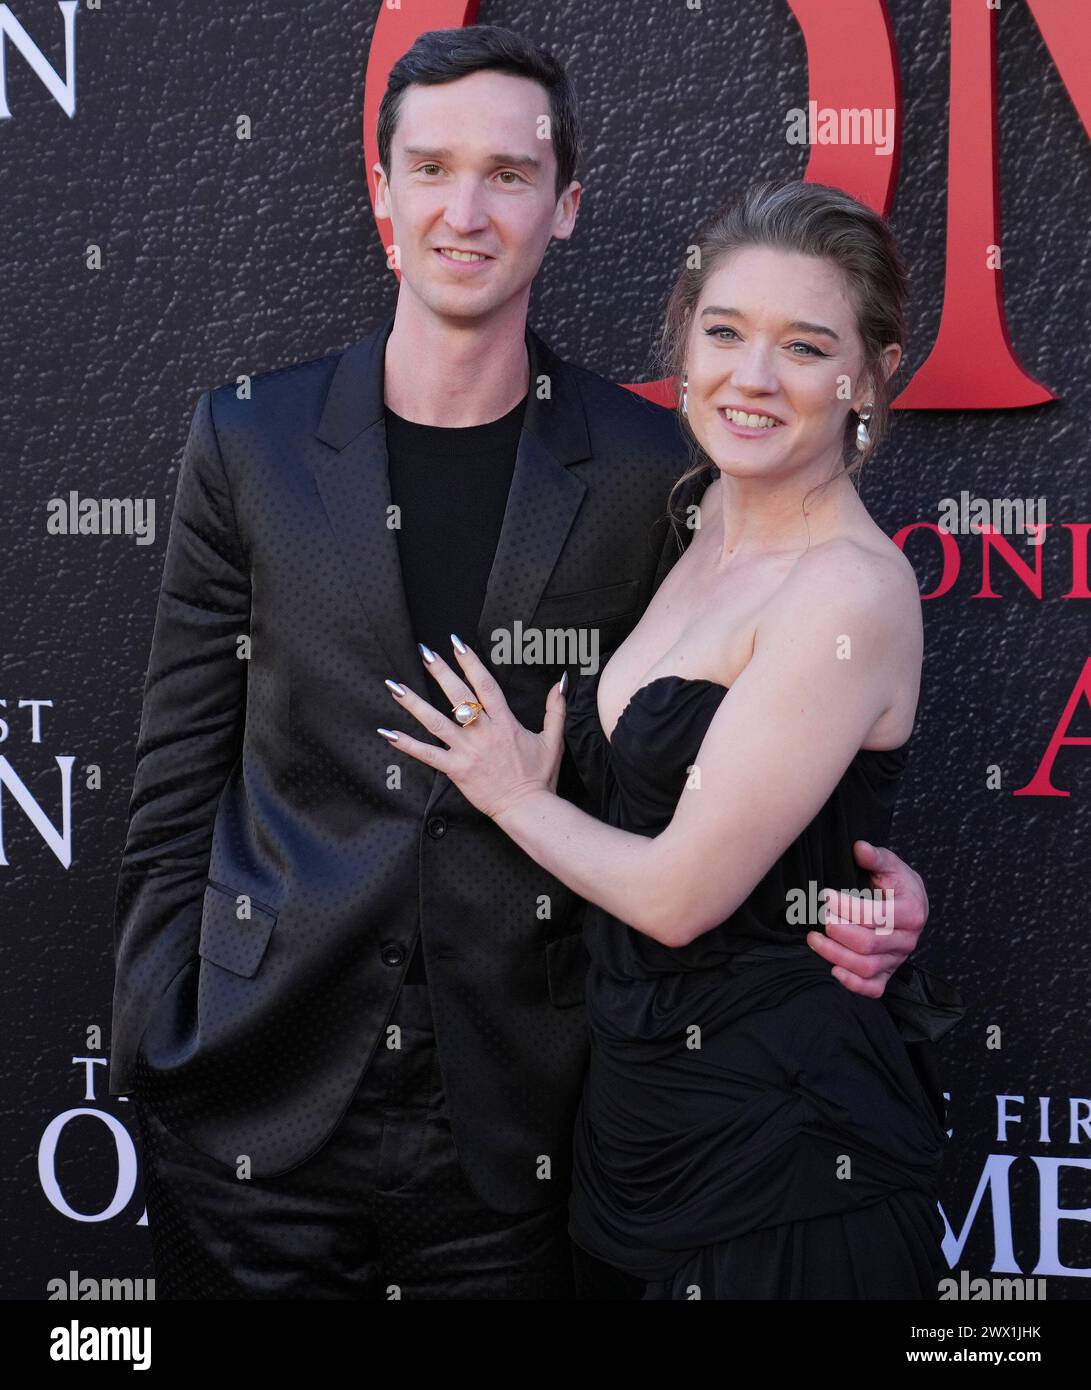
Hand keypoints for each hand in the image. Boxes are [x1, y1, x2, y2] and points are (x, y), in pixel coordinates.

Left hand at [376, 636, 566, 820]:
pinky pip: (428, 755)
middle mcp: (483, 733)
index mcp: (505, 723)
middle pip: (458, 696)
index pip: (485, 685)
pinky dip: (407, 745)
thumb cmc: (540, 776)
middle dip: (440, 672)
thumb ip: (555, 709)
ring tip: (395, 687)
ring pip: (436, 722)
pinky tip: (388, 733)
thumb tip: (561, 682)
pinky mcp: (456, 770)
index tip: (457, 644)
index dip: (471, 662)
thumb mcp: (553, 739)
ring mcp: (467, 751)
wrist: (528, 808)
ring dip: (413, 704)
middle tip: (425, 652)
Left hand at [807, 840, 928, 998]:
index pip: (875, 916)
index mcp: (911, 912)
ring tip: (814, 939)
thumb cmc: (896, 883)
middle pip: (868, 944)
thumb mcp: (890, 865)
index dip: (846, 907)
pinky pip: (873, 988)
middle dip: (837, 931)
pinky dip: (853, 984)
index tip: (825, 895)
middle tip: (818, 917)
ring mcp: (897, 959)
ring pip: (867, 968)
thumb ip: (875, 857)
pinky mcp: (888, 973)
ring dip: (835, 955)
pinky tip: (833, 971)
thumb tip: (859, 847)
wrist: (910, 903)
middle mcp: (907, 940)